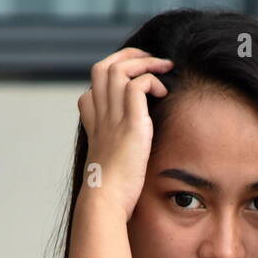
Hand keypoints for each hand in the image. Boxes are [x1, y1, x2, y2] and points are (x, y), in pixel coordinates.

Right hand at [77, 47, 173, 218]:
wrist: (106, 201)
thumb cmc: (112, 190)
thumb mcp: (113, 162)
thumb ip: (119, 146)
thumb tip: (133, 146)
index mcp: (93, 122)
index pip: (93, 85)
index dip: (113, 75)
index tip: (135, 79)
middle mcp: (99, 114)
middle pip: (103, 66)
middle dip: (129, 56)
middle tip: (152, 60)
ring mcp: (112, 116)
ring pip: (119, 68)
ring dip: (145, 63)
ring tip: (164, 69)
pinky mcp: (129, 123)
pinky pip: (138, 85)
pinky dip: (152, 82)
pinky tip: (163, 93)